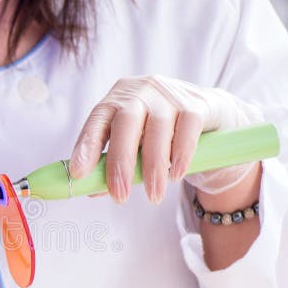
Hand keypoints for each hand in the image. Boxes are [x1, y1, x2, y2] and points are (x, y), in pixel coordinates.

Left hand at [69, 75, 262, 202]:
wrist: (209, 116)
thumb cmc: (161, 135)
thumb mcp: (136, 146)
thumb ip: (115, 165)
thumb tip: (91, 190)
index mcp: (117, 100)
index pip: (97, 120)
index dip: (86, 146)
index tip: (78, 173)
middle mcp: (141, 91)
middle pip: (126, 122)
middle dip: (120, 161)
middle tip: (119, 196)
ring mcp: (169, 94)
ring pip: (157, 129)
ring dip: (153, 167)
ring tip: (153, 196)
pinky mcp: (197, 104)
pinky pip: (186, 129)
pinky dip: (180, 155)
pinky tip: (175, 175)